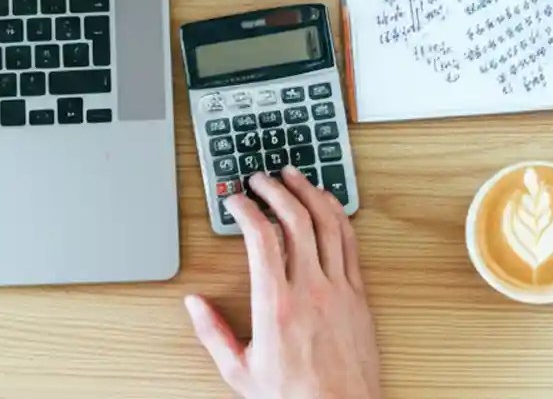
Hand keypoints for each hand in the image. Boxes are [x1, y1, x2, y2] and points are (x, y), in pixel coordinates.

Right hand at [185, 166, 381, 398]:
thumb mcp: (239, 371)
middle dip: (275, 190)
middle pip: (294, 220)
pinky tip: (327, 204)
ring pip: (327, 224)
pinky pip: (350, 244)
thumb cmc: (294, 398)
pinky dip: (338, 216)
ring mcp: (339, 290)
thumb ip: (212, 333)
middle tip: (260, 178)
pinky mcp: (359, 296)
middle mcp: (310, 290)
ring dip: (309, 193)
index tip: (235, 201)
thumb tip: (193, 304)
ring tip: (294, 176)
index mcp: (276, 305)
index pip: (260, 237)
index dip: (245, 209)